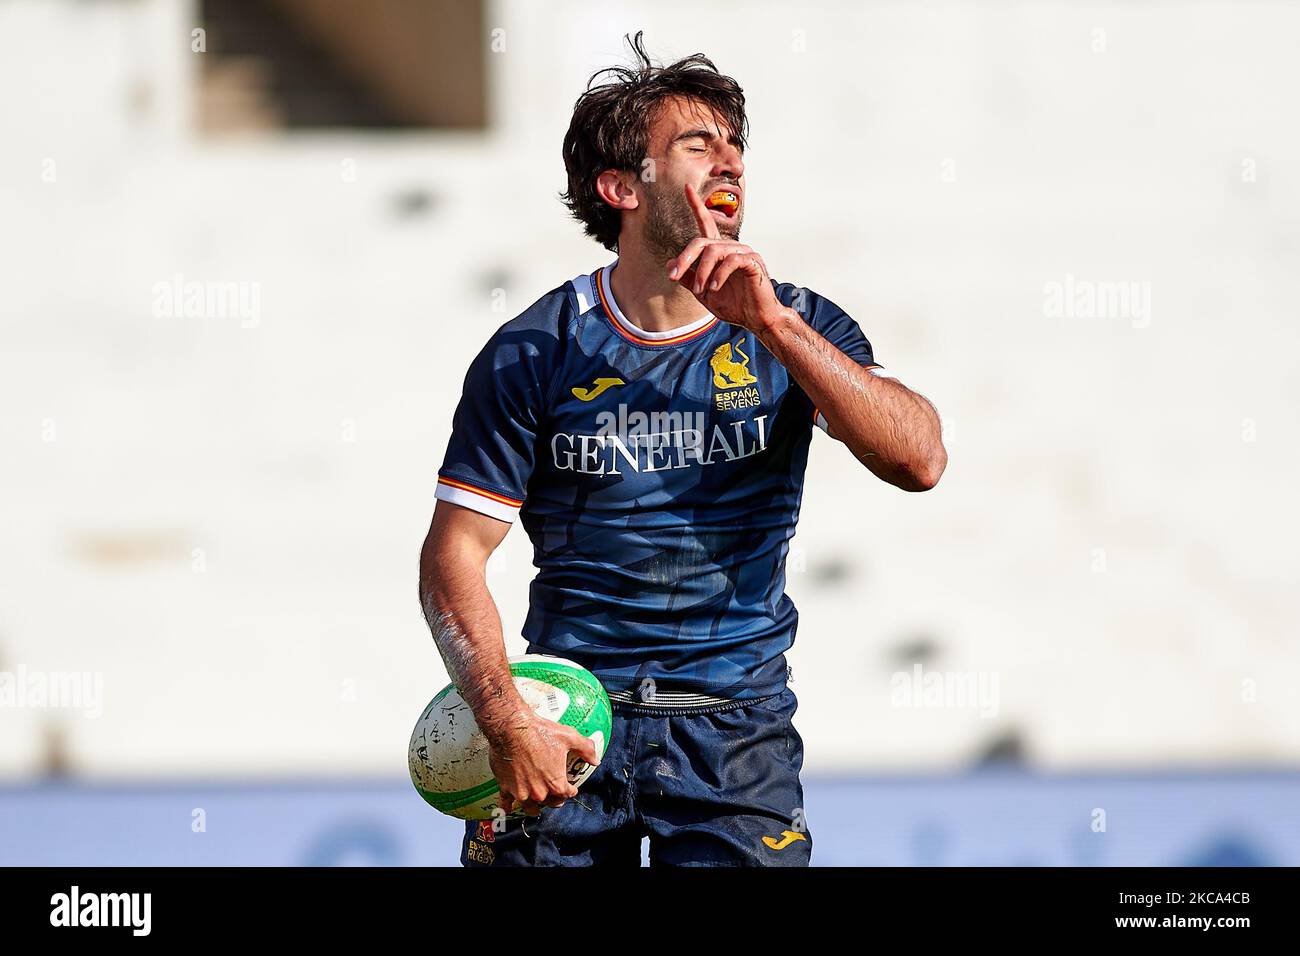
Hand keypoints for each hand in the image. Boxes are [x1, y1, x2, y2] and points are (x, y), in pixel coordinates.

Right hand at [486, 711, 599, 816]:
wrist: (512, 729)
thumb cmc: (540, 733)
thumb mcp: (569, 737)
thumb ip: (586, 749)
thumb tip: (596, 760)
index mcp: (556, 783)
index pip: (567, 794)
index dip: (570, 790)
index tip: (570, 788)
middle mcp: (539, 792)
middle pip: (550, 802)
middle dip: (554, 800)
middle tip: (555, 795)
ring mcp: (522, 791)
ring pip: (530, 807)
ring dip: (534, 807)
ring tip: (536, 806)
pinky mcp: (506, 787)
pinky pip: (506, 803)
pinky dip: (508, 806)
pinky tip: (509, 807)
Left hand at [665, 182, 784, 332]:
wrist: (756, 319)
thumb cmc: (734, 305)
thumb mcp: (703, 293)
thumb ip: (688, 278)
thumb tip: (668, 264)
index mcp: (719, 252)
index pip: (706, 223)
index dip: (696, 205)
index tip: (686, 188)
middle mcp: (731, 247)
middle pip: (701, 242)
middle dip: (684, 259)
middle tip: (674, 277)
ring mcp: (743, 252)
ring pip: (714, 251)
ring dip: (701, 272)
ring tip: (701, 290)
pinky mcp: (753, 261)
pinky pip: (731, 261)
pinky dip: (719, 274)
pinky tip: (714, 287)